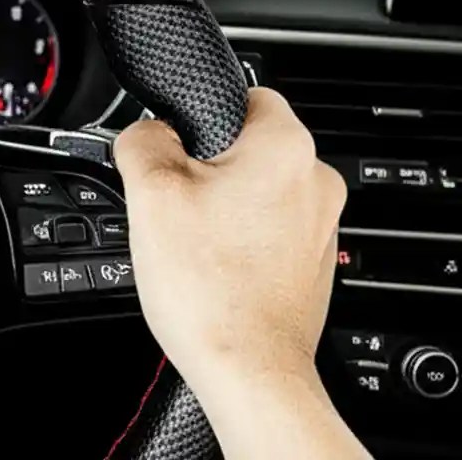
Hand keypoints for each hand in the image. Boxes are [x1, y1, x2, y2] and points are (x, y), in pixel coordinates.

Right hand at [113, 88, 346, 394]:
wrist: (248, 371)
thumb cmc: (211, 291)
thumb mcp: (150, 193)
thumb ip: (142, 141)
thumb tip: (144, 131)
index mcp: (286, 147)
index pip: (245, 91)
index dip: (198, 113)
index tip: (174, 143)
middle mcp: (316, 181)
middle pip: (245, 147)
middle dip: (204, 169)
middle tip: (171, 204)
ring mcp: (320, 225)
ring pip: (254, 192)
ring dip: (220, 207)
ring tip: (190, 244)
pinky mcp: (313, 262)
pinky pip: (266, 232)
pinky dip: (237, 242)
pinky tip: (211, 269)